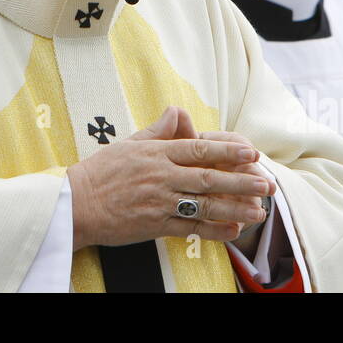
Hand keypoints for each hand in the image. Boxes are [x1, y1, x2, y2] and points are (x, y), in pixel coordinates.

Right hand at [66, 107, 274, 249]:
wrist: (75, 203)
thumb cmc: (100, 172)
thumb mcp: (128, 143)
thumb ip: (157, 130)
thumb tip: (176, 111)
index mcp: (156, 153)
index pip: (199, 148)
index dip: (227, 150)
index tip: (250, 152)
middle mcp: (161, 176)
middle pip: (208, 177)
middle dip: (241, 181)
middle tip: (266, 183)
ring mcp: (159, 202)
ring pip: (204, 204)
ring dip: (234, 207)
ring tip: (259, 211)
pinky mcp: (154, 225)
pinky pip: (189, 228)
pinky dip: (212, 230)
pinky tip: (232, 231)